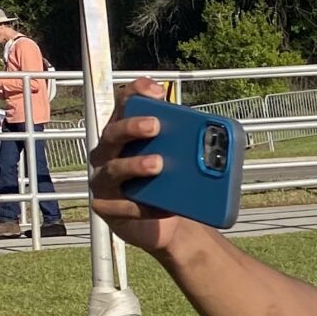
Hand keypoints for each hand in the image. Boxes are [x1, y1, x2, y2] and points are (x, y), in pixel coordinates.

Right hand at [87, 78, 178, 247]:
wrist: (164, 225)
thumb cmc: (167, 184)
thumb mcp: (179, 162)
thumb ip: (187, 146)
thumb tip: (213, 139)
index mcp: (125, 134)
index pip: (124, 105)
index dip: (136, 93)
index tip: (157, 90)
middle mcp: (108, 153)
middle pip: (113, 133)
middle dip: (132, 127)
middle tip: (155, 125)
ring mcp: (104, 180)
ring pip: (113, 169)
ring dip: (135, 165)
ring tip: (157, 164)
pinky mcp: (107, 208)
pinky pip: (120, 206)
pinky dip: (139, 206)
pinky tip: (159, 206)